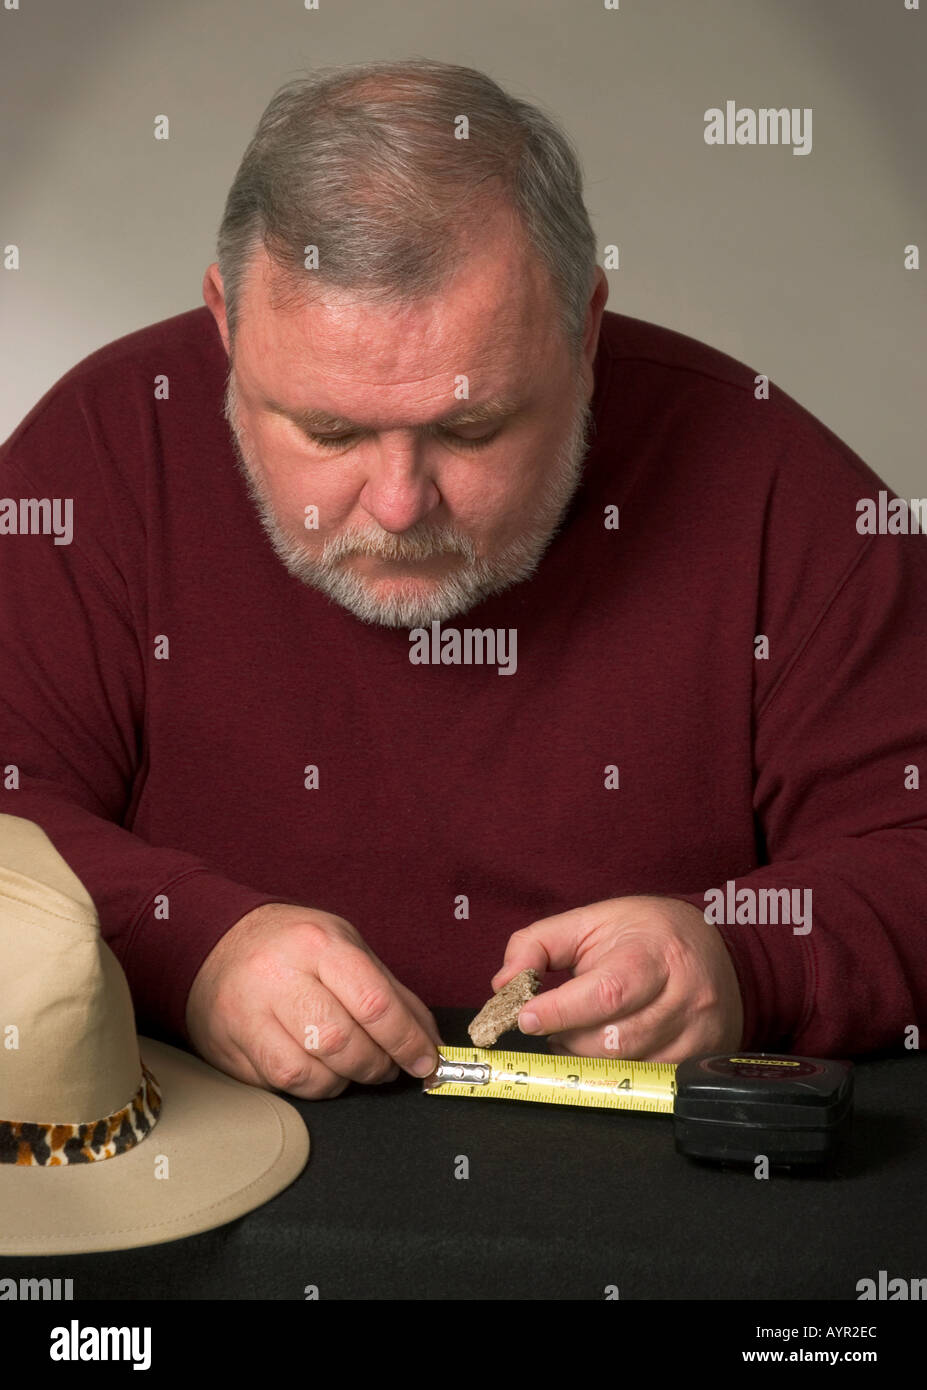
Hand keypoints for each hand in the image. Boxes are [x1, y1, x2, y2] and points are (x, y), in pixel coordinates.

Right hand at [185, 902, 441, 1098]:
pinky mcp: (228, 1046)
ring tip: (352, 1066)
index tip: (426, 1062)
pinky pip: (281, 1084)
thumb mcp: (345, 948)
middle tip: (388, 1066)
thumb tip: (429, 1040)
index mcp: (318, 943)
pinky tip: (318, 1069)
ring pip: (310, 1073)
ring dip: (344, 1080)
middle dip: (377, 1065)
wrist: (216, 943)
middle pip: (342, 1042)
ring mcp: (247, 1013)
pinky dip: (311, 1086)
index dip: (407, 1040)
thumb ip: (390, 992)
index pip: (374, 1002)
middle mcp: (278, 975)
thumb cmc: (292, 947)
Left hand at [490, 895, 742, 1062]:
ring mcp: (696, 1031)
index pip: (606, 992)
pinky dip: (613, 1069)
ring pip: (626, 1064)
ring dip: (585, 1055)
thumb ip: (536, 945)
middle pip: (612, 1039)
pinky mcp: (699, 1057)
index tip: (526, 1017)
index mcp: (653, 953)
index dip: (561, 1011)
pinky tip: (604, 1045)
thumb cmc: (644, 934)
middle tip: (550, 1022)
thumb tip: (504, 984)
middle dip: (567, 1036)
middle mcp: (683, 994)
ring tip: (575, 1030)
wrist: (712, 948)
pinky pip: (646, 1079)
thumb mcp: (589, 922)